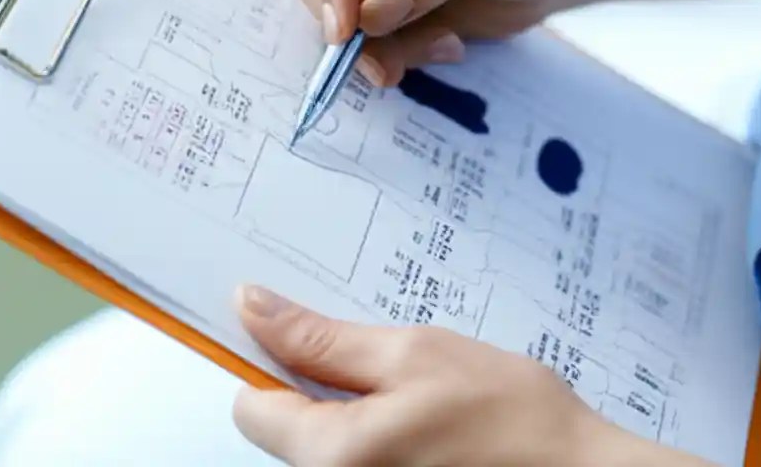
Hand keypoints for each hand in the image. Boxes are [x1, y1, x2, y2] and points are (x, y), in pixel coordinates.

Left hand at [231, 285, 708, 465]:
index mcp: (330, 458)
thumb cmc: (510, 416)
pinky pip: (357, 454)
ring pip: (322, 439)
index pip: (250, 404)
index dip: (270, 357)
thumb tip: (253, 309)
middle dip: (318, 381)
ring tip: (415, 385)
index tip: (296, 327)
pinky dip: (377, 426)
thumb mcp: (412, 353)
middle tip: (382, 356)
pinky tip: (425, 414)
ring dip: (351, 402)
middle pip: (284, 425)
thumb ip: (322, 338)